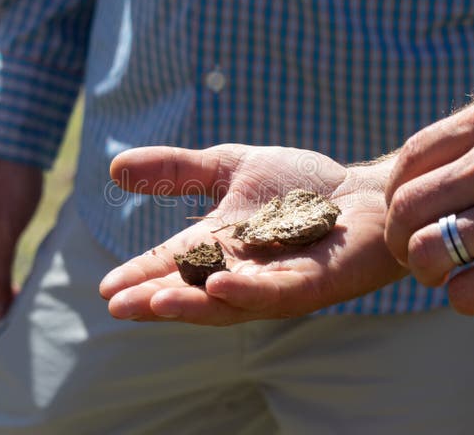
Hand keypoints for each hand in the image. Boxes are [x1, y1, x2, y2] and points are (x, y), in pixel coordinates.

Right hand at [99, 144, 405, 324]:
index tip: (106, 288)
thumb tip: (113, 168)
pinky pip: (278, 292)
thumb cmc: (304, 185)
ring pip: (230, 300)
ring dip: (193, 304)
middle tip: (118, 305)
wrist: (367, 191)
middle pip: (195, 290)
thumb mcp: (230, 168)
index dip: (141, 276)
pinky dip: (249, 292)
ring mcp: (278, 281)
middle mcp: (244, 271)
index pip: (174, 264)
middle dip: (156, 299)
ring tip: (154, 303)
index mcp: (221, 247)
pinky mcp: (314, 283)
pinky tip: (221, 285)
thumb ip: (178, 171)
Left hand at [383, 100, 473, 313]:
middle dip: (398, 239)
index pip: (408, 162)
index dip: (394, 197)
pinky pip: (464, 293)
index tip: (406, 215)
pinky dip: (461, 299)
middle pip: (405, 209)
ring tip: (441, 273)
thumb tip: (411, 179)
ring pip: (424, 252)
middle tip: (413, 252)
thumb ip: (472, 144)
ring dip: (424, 272)